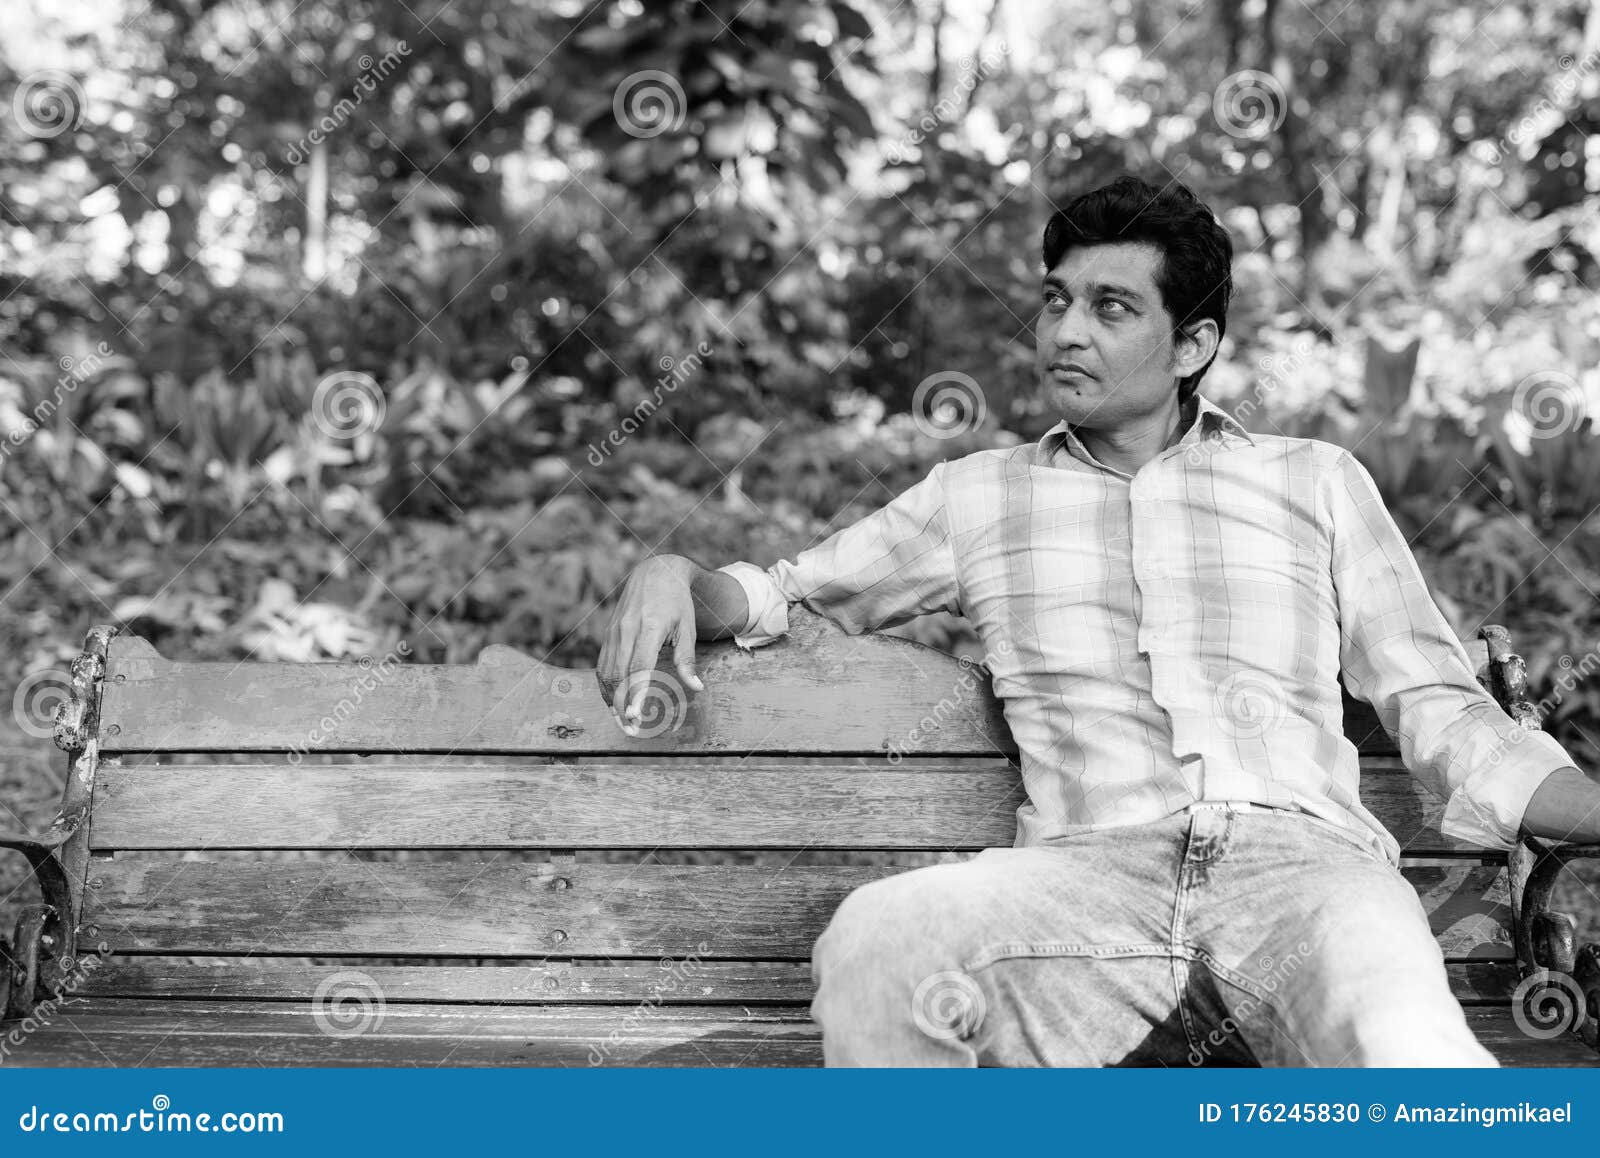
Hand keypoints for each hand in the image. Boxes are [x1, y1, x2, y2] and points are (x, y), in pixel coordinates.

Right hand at [596, 554, 706, 735]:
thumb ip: (688, 659)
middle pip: (619, 674)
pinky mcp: (608, 634)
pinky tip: (613, 702)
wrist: (656, 572)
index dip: (636, 692)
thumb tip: (696, 687)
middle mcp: (627, 630)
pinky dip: (605, 686)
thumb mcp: (688, 627)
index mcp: (650, 627)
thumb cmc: (677, 602)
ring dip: (612, 700)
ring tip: (622, 721)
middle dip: (623, 705)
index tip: (635, 715)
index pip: (639, 666)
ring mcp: (614, 632)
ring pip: (607, 672)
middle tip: (632, 729)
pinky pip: (602, 665)